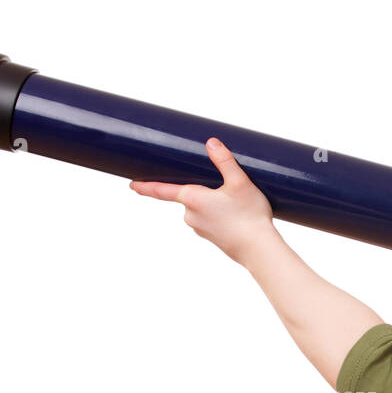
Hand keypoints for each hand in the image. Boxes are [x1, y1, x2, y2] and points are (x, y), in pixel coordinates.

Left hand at [129, 137, 275, 264]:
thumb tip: (211, 142)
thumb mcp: (240, 183)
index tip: (132, 185)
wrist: (259, 250)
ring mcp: (200, 229)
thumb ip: (224, 161)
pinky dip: (217, 215)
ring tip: (233, 201)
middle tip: (218, 185)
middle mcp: (191, 216)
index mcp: (193, 199)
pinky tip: (234, 214)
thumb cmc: (249, 215)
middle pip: (188, 196)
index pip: (162, 191)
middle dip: (198, 188)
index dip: (146, 187)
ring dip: (210, 202)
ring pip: (199, 208)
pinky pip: (209, 220)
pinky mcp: (211, 237)